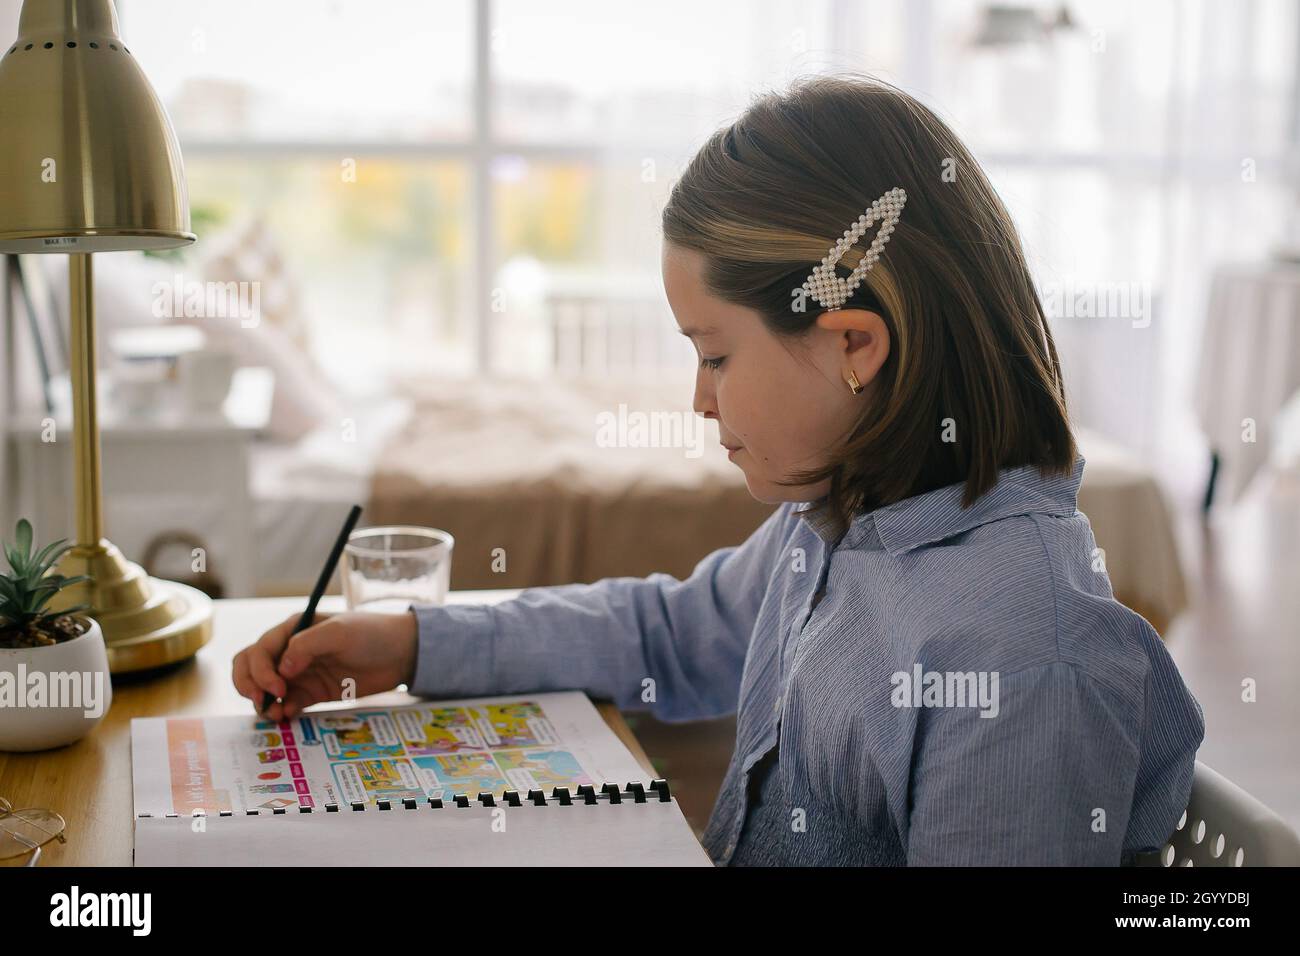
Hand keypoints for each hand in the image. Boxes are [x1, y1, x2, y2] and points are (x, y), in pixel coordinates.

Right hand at [232, 610, 418, 721]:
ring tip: (275, 714)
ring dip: (262, 702)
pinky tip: (288, 715)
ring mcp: (300, 673)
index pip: (259, 650)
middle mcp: (290, 651)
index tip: (278, 686)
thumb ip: (307, 646)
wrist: (401, 654)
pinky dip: (281, 711)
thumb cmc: (371, 633)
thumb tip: (282, 668)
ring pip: (264, 688)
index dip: (260, 671)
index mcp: (293, 630)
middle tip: (264, 702)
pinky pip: (286, 703)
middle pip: (250, 667)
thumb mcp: (340, 632)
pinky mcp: (312, 692)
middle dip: (249, 685)